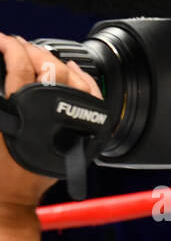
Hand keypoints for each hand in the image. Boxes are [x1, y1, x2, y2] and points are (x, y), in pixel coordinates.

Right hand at [0, 33, 102, 211]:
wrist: (11, 197)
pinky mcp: (82, 134)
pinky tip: (69, 67)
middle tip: (13, 43)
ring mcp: (70, 125)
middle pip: (47, 69)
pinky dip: (82, 79)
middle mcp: (50, 118)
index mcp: (20, 114)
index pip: (18, 66)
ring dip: (52, 60)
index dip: (8, 46)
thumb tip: (0, 70)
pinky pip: (90, 99)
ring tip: (33, 52)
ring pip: (71, 79)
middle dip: (28, 50)